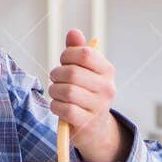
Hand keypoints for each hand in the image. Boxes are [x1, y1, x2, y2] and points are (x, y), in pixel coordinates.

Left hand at [49, 29, 123, 161]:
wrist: (95, 129)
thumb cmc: (86, 94)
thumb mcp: (85, 71)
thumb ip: (78, 51)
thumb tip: (73, 32)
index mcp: (107, 71)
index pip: (85, 54)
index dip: (67, 55)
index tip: (63, 61)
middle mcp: (107, 88)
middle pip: (72, 73)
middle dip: (57, 74)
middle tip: (55, 78)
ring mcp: (98, 107)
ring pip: (66, 91)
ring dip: (54, 91)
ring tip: (56, 93)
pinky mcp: (87, 123)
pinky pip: (64, 109)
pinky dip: (55, 106)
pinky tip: (58, 106)